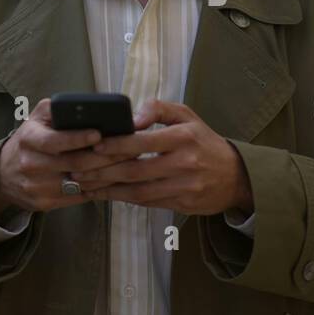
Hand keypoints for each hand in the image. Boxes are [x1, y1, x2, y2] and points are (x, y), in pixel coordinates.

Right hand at [0, 99, 128, 213]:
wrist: (3, 174)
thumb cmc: (30, 140)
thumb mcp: (37, 118)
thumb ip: (59, 109)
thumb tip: (91, 107)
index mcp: (29, 139)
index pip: (54, 141)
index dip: (78, 138)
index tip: (99, 133)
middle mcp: (31, 164)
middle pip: (74, 164)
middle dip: (105, 156)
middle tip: (130, 148)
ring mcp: (37, 187)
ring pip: (80, 182)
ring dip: (107, 174)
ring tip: (128, 163)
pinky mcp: (45, 203)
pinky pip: (78, 197)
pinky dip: (98, 188)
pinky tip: (113, 179)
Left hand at [74, 99, 252, 215]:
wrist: (235, 176)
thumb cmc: (204, 142)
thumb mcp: (187, 116)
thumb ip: (158, 110)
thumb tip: (131, 119)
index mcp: (184, 137)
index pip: (143, 142)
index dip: (116, 145)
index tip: (93, 144)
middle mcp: (184, 163)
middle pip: (135, 170)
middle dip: (102, 170)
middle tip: (77, 169)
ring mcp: (184, 186)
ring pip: (138, 191)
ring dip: (108, 189)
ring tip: (85, 184)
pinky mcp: (182, 204)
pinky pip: (147, 202)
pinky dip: (123, 199)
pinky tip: (106, 194)